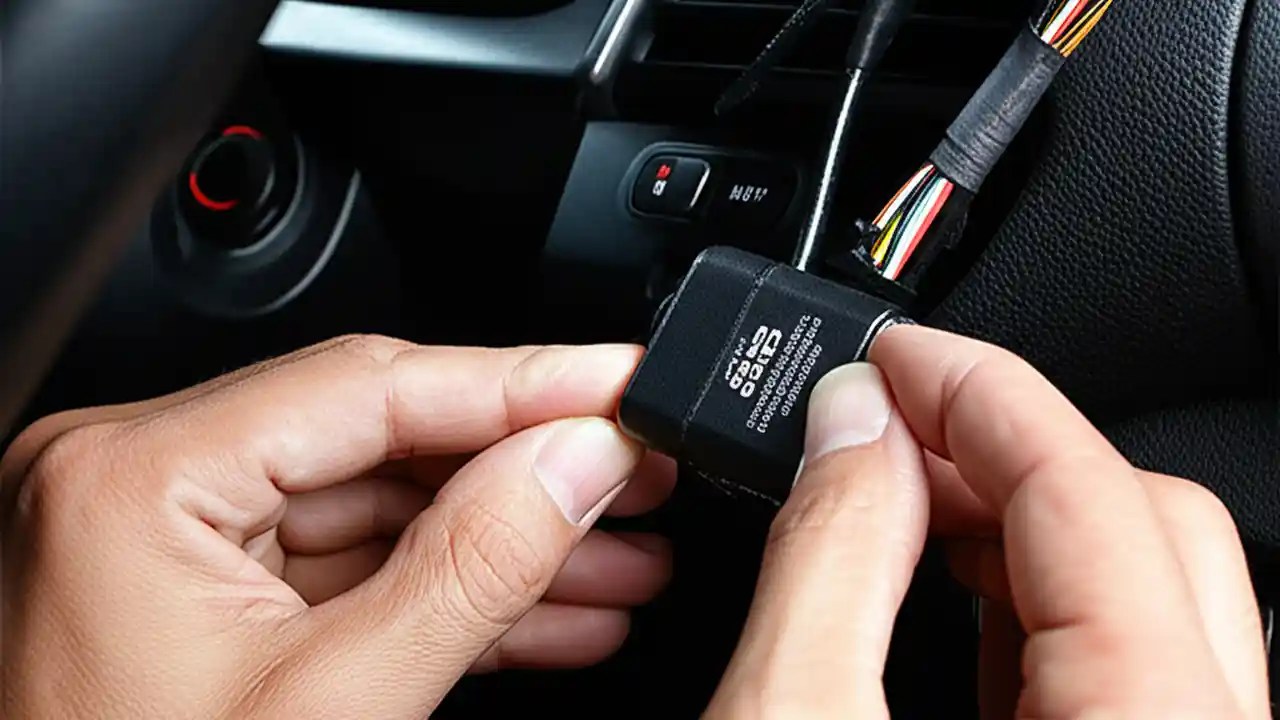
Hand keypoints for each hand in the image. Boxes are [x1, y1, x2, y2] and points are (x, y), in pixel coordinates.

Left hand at [1, 336, 675, 718]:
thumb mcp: (335, 707)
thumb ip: (470, 568)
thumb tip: (576, 463)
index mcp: (135, 480)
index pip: (371, 386)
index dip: (522, 383)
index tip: (618, 383)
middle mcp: (135, 484)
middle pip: (380, 438)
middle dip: (526, 468)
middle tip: (636, 468)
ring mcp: (164, 539)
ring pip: (378, 507)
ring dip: (505, 537)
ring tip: (619, 553)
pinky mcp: (200, 594)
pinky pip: (347, 566)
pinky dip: (447, 588)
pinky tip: (548, 607)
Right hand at [705, 325, 1268, 718]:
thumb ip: (827, 557)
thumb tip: (850, 429)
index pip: (1092, 491)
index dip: (977, 393)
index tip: (893, 358)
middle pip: (1150, 530)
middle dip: (1000, 454)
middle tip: (883, 426)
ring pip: (1145, 599)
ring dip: (1014, 527)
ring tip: (897, 502)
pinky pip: (1122, 669)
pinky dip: (1028, 608)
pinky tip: (944, 599)